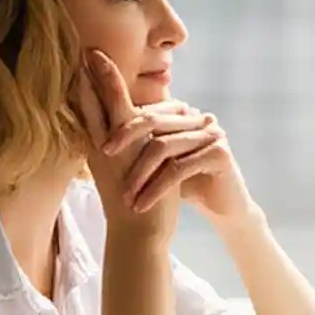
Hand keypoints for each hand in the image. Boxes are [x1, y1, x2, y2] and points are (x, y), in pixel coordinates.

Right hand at [71, 49, 180, 239]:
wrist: (141, 234)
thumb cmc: (143, 209)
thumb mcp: (138, 176)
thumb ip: (137, 157)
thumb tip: (147, 145)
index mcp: (103, 153)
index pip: (92, 119)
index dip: (87, 95)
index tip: (82, 72)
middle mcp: (100, 147)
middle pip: (87, 108)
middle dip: (83, 79)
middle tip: (78, 47)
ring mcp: (111, 145)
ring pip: (98, 103)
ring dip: (93, 76)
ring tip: (88, 49)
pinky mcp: (125, 145)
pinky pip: (115, 108)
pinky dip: (107, 85)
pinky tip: (100, 64)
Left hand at [102, 97, 257, 224]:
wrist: (221, 207)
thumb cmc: (186, 182)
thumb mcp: (159, 159)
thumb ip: (138, 140)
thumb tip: (93, 125)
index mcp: (183, 113)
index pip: (146, 107)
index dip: (121, 120)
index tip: (99, 141)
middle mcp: (198, 117)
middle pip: (153, 119)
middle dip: (125, 137)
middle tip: (104, 153)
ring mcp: (211, 133)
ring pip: (163, 146)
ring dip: (140, 173)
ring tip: (125, 195)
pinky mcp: (220, 154)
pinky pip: (179, 169)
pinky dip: (157, 188)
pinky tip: (142, 204)